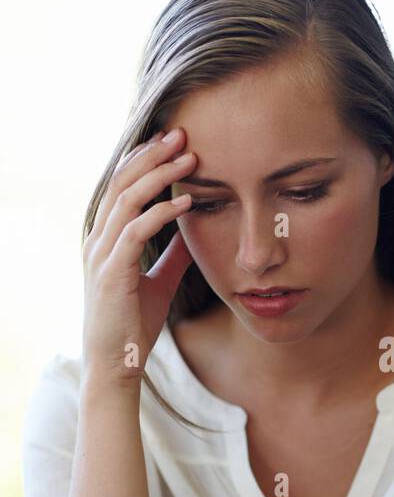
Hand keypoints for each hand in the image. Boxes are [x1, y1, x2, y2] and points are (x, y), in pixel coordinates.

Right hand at [82, 127, 197, 386]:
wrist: (118, 362)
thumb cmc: (135, 323)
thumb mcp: (159, 280)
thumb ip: (172, 254)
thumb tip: (192, 230)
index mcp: (106, 237)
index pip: (122, 184)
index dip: (145, 159)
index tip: (175, 141)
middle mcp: (99, 239)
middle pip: (122, 181)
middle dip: (152, 154)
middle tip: (182, 134)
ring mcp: (102, 254)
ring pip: (128, 200)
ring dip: (160, 175)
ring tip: (190, 158)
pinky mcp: (112, 272)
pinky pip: (135, 231)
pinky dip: (161, 213)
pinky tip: (186, 204)